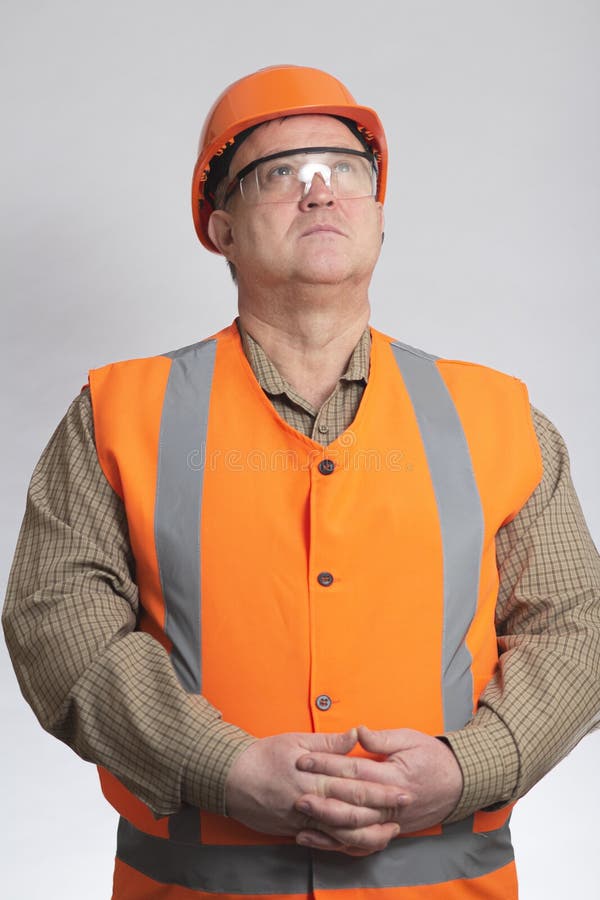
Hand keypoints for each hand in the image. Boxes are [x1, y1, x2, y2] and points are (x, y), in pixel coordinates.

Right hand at [225, 729, 400, 854]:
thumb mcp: (296, 740)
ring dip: (368, 833)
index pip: (354, 782)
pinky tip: (360, 843)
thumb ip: (329, 742)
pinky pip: (325, 841)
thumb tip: (356, 735)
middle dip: (382, 811)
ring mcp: (303, 819)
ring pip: (341, 832)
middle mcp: (311, 799)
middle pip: (353, 810)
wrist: (230, 778)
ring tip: (389, 831)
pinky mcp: (295, 830)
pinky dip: (345, 844)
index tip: (403, 789)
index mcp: (314, 774)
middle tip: (405, 810)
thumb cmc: (264, 755)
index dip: (381, 788)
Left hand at [293, 726, 462, 849]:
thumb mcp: (410, 739)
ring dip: (326, 826)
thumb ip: (381, 738)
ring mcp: (391, 822)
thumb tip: (357, 731)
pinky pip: (362, 844)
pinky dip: (339, 844)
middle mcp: (391, 804)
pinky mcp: (391, 831)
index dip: (327, 764)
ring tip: (301, 821)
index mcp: (394, 776)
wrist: (460, 783)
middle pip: (350, 804)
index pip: (354, 770)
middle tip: (295, 793)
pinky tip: (319, 840)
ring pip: (354, 830)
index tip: (303, 759)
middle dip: (321, 799)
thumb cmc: (434, 757)